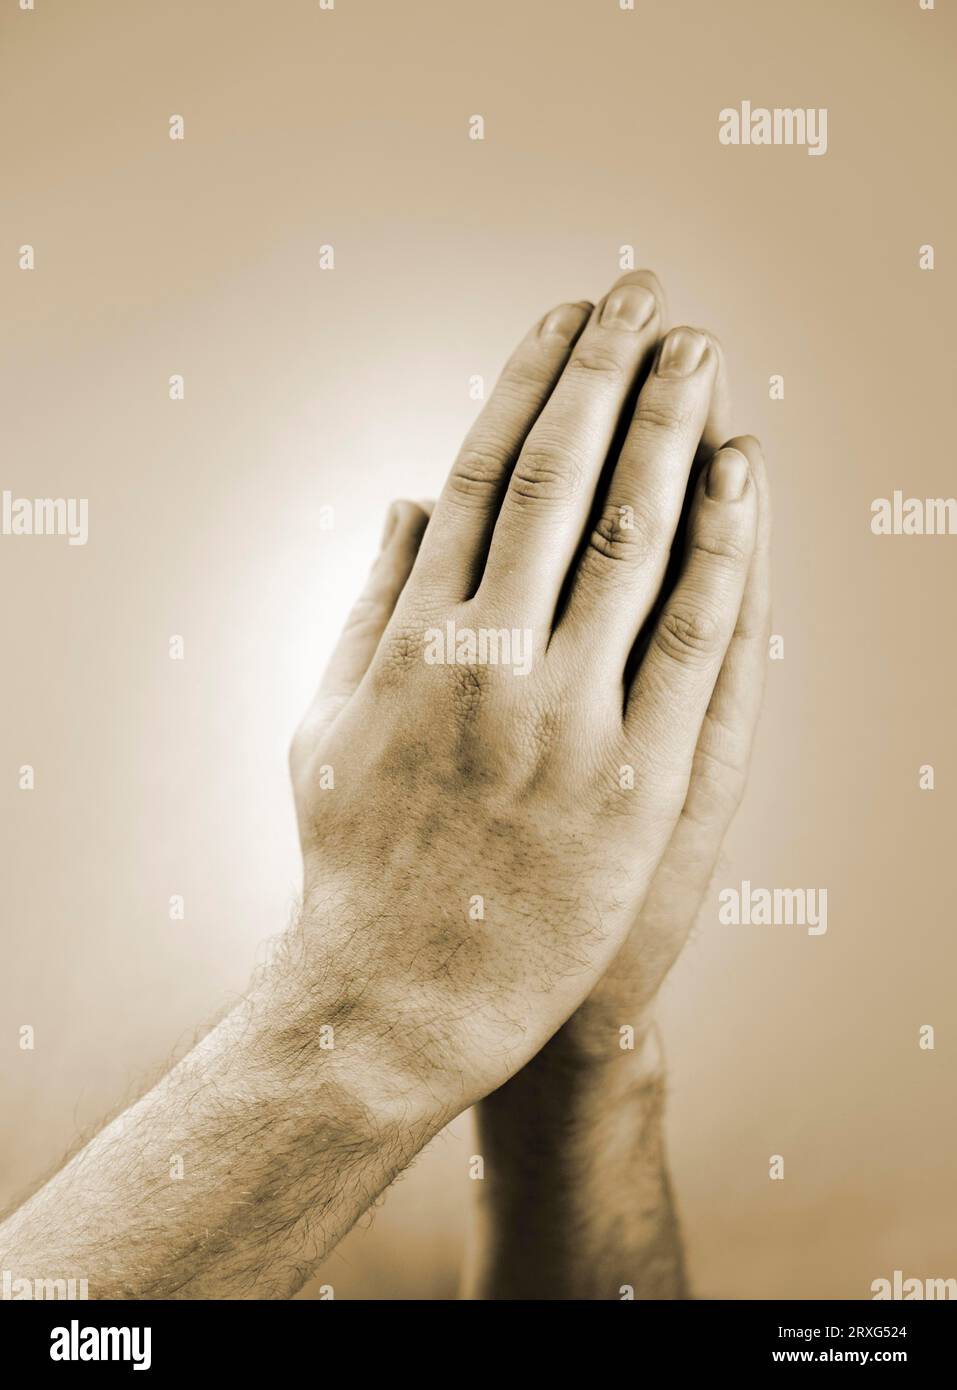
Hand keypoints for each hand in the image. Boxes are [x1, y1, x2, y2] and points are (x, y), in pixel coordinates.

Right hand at [288, 271, 758, 1128]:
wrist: (396, 1001)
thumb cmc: (355, 863)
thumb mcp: (326, 722)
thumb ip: (367, 605)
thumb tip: (398, 501)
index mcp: (409, 636)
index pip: (476, 471)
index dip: (528, 381)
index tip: (566, 315)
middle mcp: (485, 656)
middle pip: (555, 478)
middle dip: (604, 371)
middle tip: (645, 293)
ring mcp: (565, 715)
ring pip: (630, 538)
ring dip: (670, 429)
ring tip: (699, 349)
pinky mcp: (636, 779)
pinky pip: (692, 641)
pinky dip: (724, 547)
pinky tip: (744, 474)